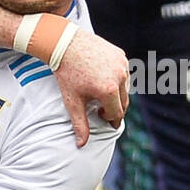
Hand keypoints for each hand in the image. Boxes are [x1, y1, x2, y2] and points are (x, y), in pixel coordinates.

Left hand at [52, 28, 128, 146]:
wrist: (65, 45)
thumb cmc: (66, 74)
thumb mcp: (72, 101)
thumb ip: (80, 123)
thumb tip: (82, 144)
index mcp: (109, 90)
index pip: (116, 113)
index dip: (109, 119)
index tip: (103, 120)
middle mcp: (120, 77)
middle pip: (124, 102)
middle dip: (114, 108)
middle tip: (102, 111)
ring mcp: (122, 64)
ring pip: (124, 87)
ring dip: (116, 94)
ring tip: (101, 95)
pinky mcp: (121, 55)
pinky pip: (123, 73)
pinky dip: (116, 79)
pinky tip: (102, 80)